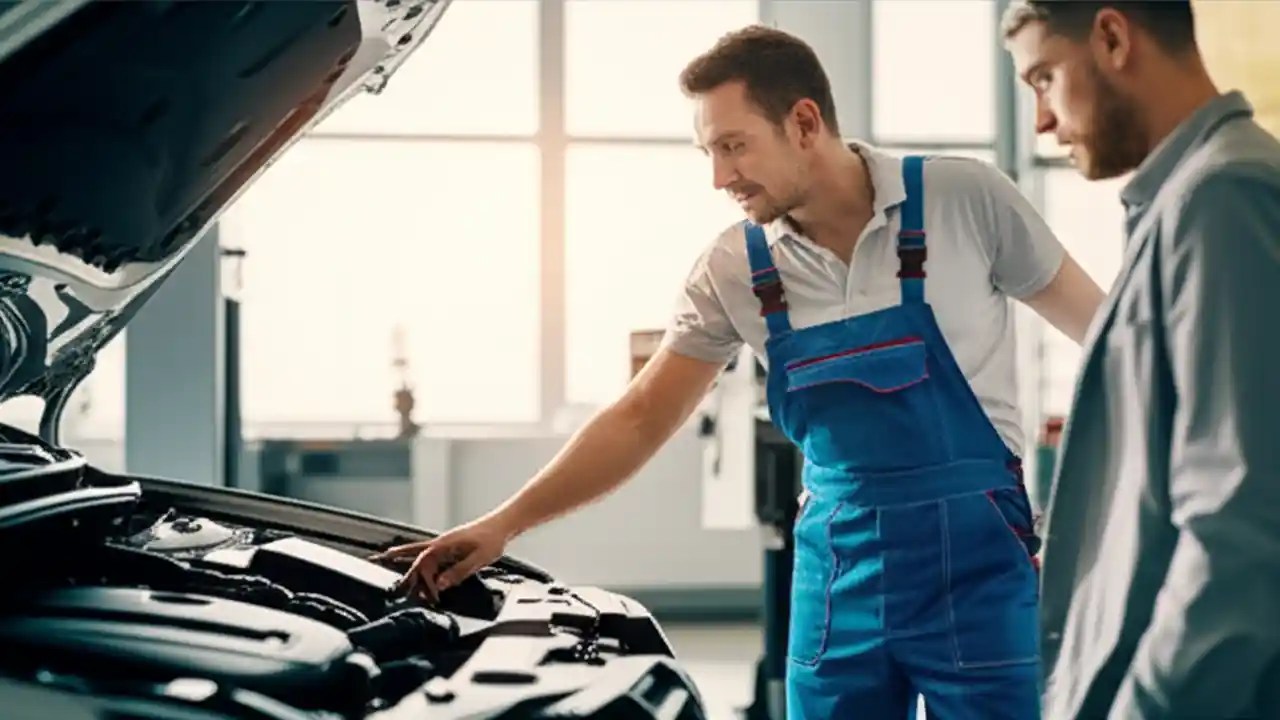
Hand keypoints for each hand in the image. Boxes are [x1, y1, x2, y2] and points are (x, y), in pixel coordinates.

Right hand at [369, 514, 513, 600]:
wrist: (503, 525)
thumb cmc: (493, 538)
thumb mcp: (479, 558)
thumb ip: (460, 572)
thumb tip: (442, 584)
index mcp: (446, 544)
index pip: (422, 559)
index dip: (415, 574)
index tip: (413, 589)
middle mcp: (442, 543)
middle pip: (417, 557)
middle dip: (399, 562)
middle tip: (383, 568)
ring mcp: (447, 545)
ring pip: (423, 556)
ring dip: (409, 562)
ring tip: (391, 566)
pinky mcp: (452, 548)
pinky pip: (433, 557)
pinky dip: (423, 563)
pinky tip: (420, 570)